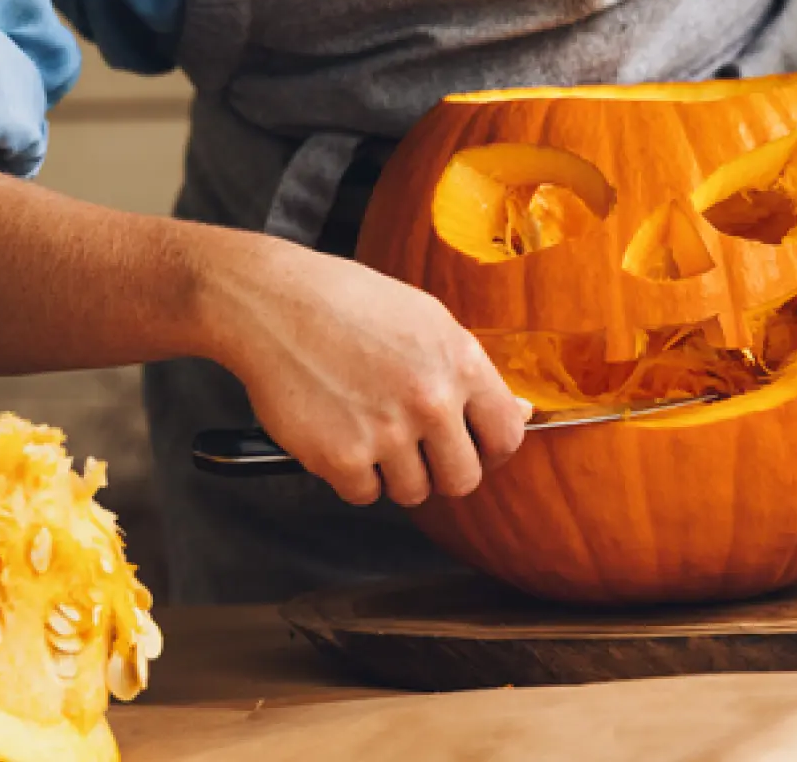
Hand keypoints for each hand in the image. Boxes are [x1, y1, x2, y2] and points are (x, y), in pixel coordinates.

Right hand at [199, 234, 531, 505]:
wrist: (275, 303)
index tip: (475, 449)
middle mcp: (431, 401)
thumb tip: (521, 411)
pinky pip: (364, 495)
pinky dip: (351, 477)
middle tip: (419, 452)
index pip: (506, 436)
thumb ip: (472, 371)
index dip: (492, 450)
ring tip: (370, 433)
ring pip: (413, 492)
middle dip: (443, 472)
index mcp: (460, 363)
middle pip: (463, 479)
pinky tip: (339, 436)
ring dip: (394, 474)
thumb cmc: (351, 303)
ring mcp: (386, 433)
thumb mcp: (428, 320)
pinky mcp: (341, 457)